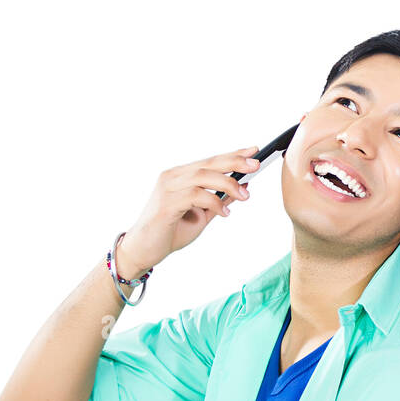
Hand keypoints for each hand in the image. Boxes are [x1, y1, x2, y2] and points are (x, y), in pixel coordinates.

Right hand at [116, 145, 260, 276]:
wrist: (144, 250)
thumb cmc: (170, 231)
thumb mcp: (202, 215)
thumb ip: (219, 201)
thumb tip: (244, 188)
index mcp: (181, 176)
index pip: (211, 161)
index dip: (233, 154)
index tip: (254, 150)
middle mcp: (173, 177)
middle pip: (209, 164)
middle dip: (234, 162)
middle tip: (255, 164)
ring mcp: (168, 188)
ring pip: (203, 176)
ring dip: (228, 184)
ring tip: (244, 196)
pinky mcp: (166, 203)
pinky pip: (195, 195)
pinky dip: (214, 202)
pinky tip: (225, 213)